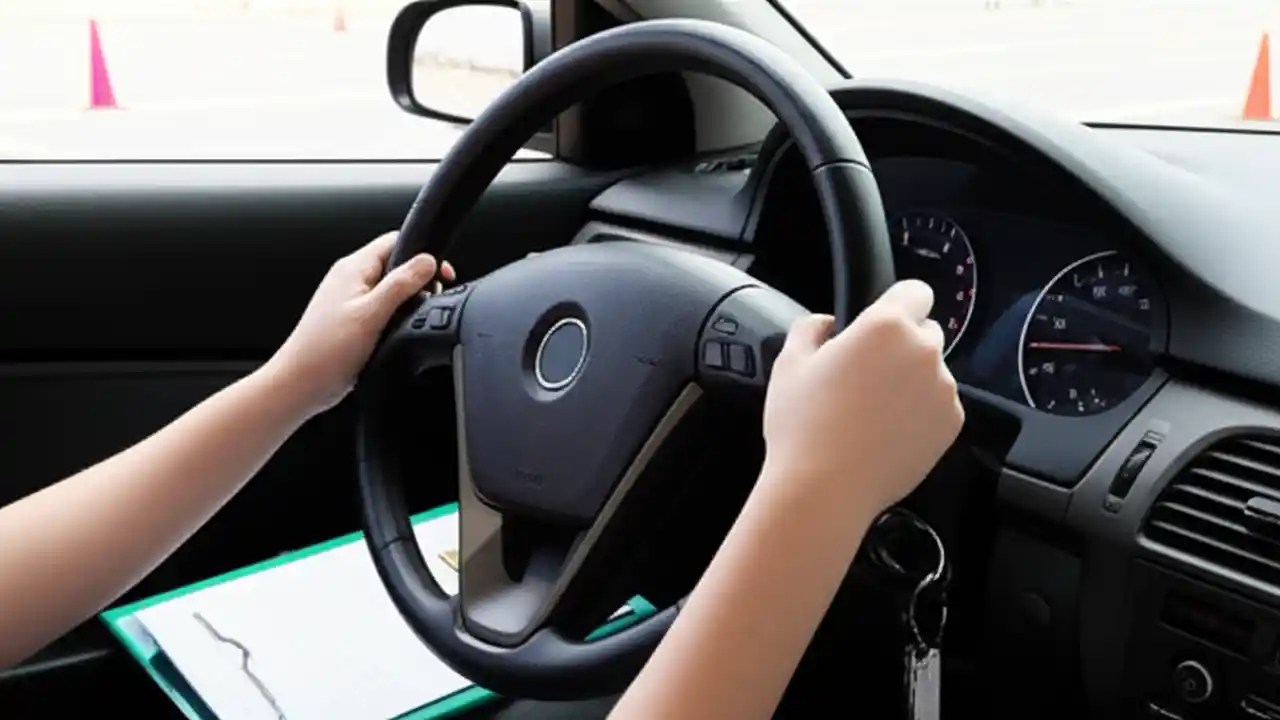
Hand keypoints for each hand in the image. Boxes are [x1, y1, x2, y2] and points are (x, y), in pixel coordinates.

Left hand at [264, 231, 453, 416]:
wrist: (301, 384)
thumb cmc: (325, 351)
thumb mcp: (372, 313)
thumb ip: (401, 284)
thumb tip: (427, 261)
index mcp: (352, 268)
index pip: (394, 241)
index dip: (422, 252)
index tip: (440, 274)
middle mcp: (350, 279)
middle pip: (395, 264)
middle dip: (417, 280)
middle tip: (428, 299)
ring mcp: (350, 299)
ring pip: (390, 288)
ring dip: (406, 300)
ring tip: (408, 320)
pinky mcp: (352, 319)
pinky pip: (381, 308)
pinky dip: (395, 316)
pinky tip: (396, 332)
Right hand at [761, 280, 963, 516]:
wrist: (825, 490)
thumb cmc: (803, 424)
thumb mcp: (790, 363)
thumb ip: (811, 328)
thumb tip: (827, 324)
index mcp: (886, 326)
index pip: (915, 291)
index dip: (896, 303)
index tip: (878, 323)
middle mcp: (924, 351)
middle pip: (925, 331)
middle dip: (902, 344)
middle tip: (866, 373)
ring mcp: (943, 390)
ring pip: (932, 372)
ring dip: (911, 381)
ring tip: (873, 412)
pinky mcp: (950, 425)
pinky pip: (938, 406)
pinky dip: (920, 413)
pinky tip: (886, 432)